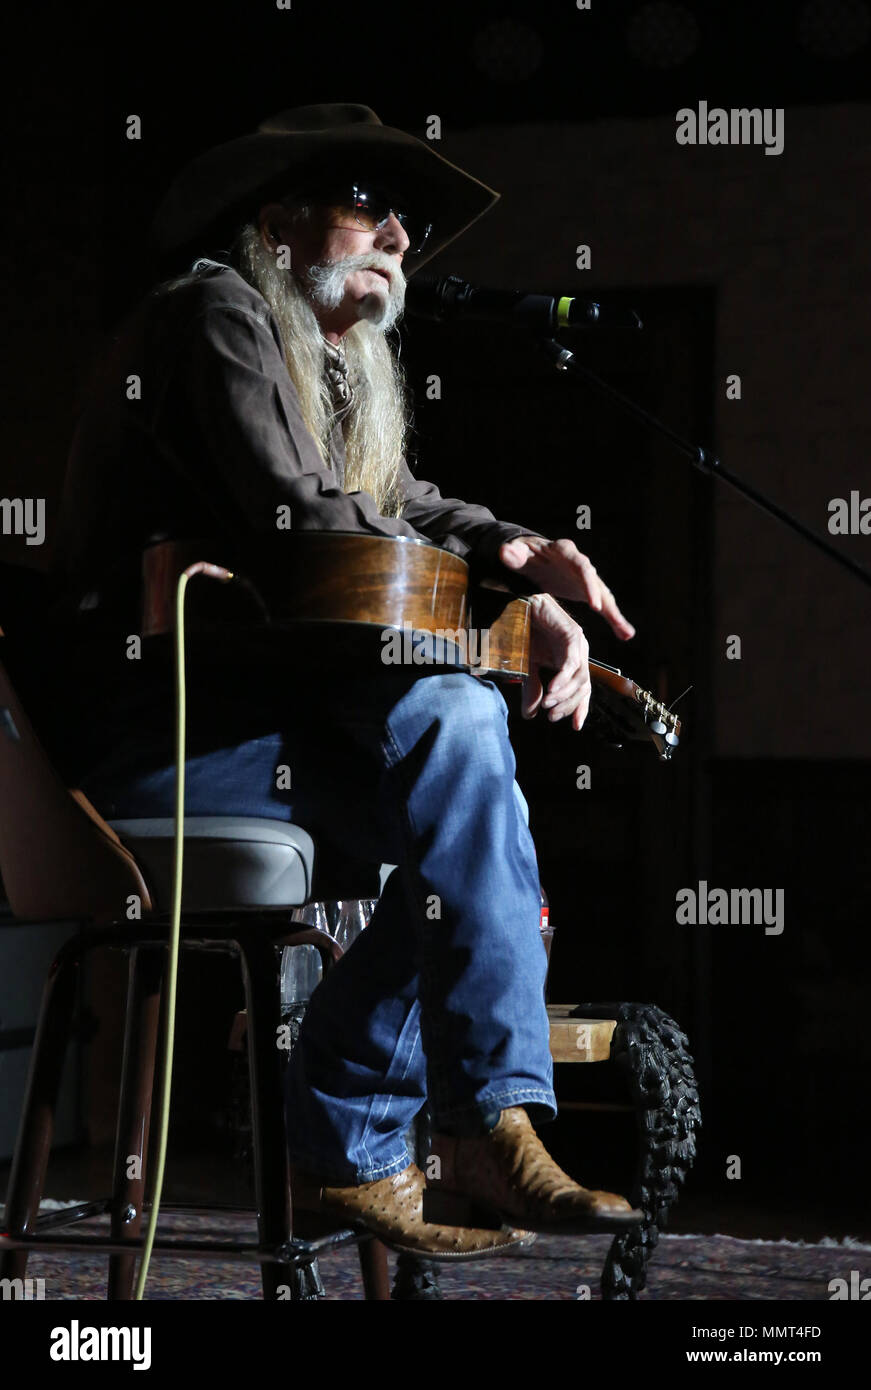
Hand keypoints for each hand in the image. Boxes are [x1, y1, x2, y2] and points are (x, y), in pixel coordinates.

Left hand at [499, 536, 634, 640]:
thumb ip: (512, 554)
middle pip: (597, 582)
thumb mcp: (516, 552)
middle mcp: (580, 563)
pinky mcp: (586, 590)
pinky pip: (602, 605)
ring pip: (604, 596)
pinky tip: (624, 635)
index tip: (592, 603)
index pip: (581, 566)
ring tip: (626, 633)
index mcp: (564, 551)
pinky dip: (613, 619)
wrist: (531, 557)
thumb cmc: (523, 553)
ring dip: (615, 614)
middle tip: (611, 617)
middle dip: (604, 600)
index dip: (588, 584)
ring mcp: (585, 578)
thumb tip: (505, 553)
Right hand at [522, 592, 590, 732]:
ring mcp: (578, 643)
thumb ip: (533, 689)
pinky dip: (562, 679)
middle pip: (584, 687)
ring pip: (580, 677)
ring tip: (547, 704)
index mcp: (572, 662)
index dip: (579, 708)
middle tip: (552, 715)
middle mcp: (579, 654)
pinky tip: (551, 690)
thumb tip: (531, 715)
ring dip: (564, 695)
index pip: (582, 690)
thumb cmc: (524, 633)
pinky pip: (572, 663)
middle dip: (569, 705)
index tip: (574, 726)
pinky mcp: (573, 634)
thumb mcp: (527, 668)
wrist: (518, 606)